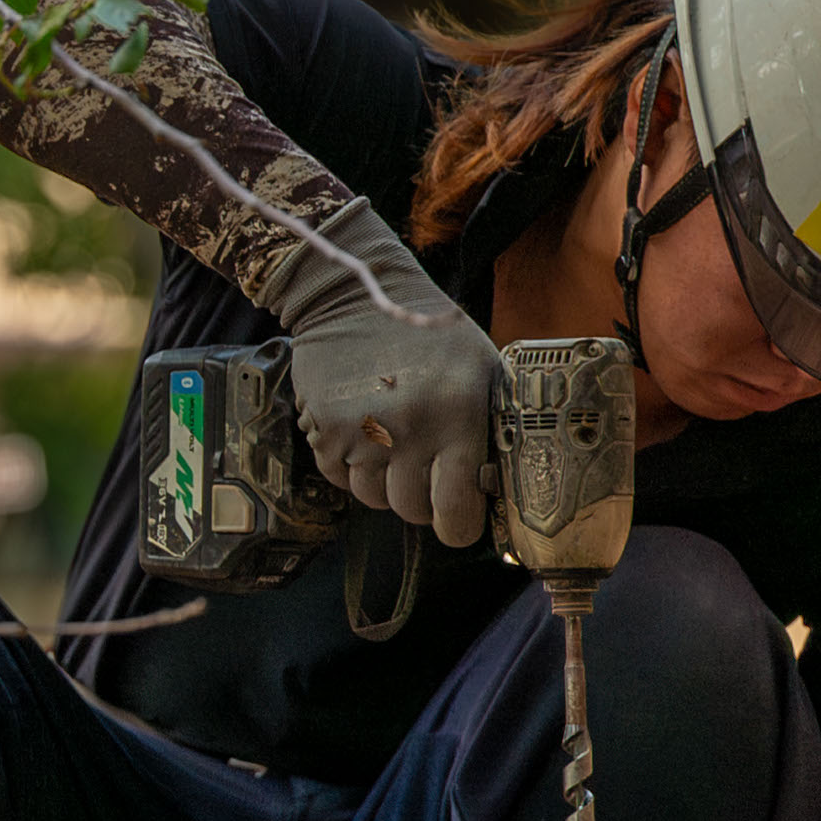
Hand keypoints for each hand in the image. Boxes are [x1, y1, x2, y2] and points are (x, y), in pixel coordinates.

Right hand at [267, 201, 497, 547]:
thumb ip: (491, 425)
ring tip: (393, 447)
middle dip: (422, 500)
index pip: (457, 508)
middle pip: (411, 509)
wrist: (358, 295)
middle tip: (426, 473)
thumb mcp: (481, 368)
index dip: (459, 525)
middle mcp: (408, 428)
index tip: (459, 520)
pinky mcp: (323, 428)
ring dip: (385, 483)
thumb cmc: (431, 333)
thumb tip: (497, 487)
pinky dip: (351, 467)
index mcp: (457, 414)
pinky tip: (363, 435)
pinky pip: (339, 478)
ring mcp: (361, 431)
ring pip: (373, 497)